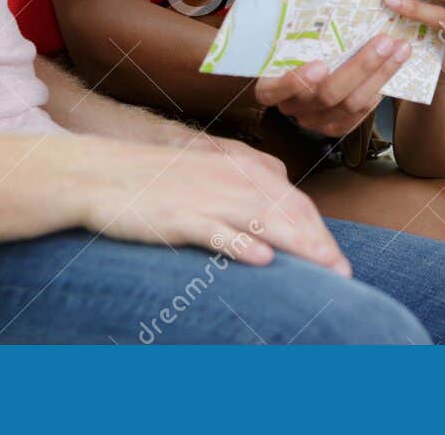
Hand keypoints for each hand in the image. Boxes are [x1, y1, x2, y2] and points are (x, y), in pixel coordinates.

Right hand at [77, 137, 349, 274]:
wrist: (101, 174)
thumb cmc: (156, 181)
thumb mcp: (210, 174)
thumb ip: (246, 189)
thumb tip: (277, 219)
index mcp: (243, 167)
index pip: (297, 202)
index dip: (322, 233)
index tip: (338, 263)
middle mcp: (232, 178)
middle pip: (290, 212)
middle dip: (321, 246)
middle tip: (343, 278)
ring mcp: (207, 197)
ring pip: (265, 222)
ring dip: (299, 248)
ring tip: (325, 274)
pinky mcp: (179, 217)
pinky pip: (217, 231)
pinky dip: (241, 245)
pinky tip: (263, 260)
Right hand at [253, 35, 410, 138]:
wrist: (306, 76)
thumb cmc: (295, 50)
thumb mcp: (288, 41)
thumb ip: (296, 29)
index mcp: (270, 87)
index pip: (273, 90)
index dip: (295, 81)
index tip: (320, 64)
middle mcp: (291, 108)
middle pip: (326, 95)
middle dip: (360, 67)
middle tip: (384, 41)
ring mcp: (315, 122)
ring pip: (351, 104)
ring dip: (380, 74)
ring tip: (400, 48)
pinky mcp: (337, 128)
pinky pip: (362, 112)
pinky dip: (381, 87)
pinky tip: (395, 65)